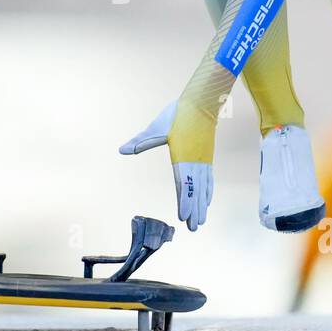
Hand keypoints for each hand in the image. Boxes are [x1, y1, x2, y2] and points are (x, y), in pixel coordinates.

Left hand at [119, 99, 216, 230]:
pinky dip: (208, 191)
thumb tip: (122, 150)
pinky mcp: (207, 157)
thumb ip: (140, 142)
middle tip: (194, 228)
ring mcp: (203, 161)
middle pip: (196, 191)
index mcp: (183, 157)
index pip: (184, 184)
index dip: (184, 201)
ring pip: (204, 187)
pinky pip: (209, 179)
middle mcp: (195, 162)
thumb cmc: (177, 115)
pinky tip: (207, 200)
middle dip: (194, 210)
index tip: (184, 217)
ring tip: (201, 221)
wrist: (201, 102)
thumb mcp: (156, 128)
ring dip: (202, 205)